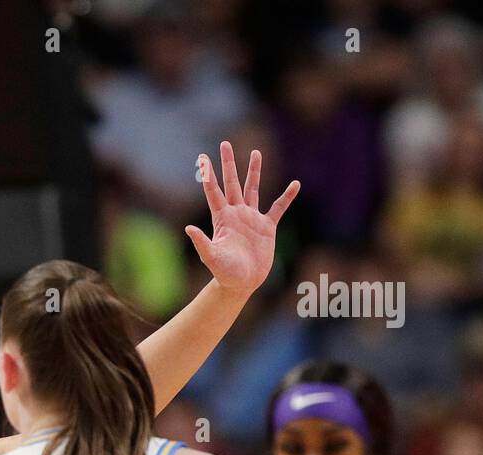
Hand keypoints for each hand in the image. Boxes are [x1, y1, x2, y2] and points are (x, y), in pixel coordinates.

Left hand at [186, 142, 299, 295]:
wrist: (242, 283)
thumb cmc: (224, 272)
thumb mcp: (211, 257)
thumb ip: (201, 242)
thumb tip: (188, 228)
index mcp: (222, 218)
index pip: (213, 191)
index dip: (208, 174)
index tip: (202, 157)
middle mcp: (236, 214)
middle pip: (232, 183)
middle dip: (229, 164)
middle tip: (225, 143)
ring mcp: (252, 218)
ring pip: (253, 189)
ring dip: (254, 171)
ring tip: (257, 152)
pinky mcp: (267, 227)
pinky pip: (278, 208)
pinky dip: (286, 197)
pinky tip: (295, 184)